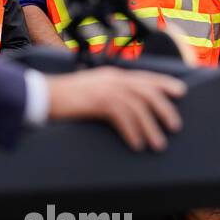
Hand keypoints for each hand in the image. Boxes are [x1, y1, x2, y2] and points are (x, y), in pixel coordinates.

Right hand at [46, 67, 185, 151]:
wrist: (39, 96)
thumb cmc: (62, 99)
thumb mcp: (89, 91)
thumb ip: (107, 95)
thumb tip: (124, 110)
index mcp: (111, 75)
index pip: (144, 77)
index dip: (164, 83)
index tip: (181, 92)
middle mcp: (111, 79)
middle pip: (146, 90)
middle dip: (164, 108)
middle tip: (175, 127)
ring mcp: (104, 88)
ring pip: (137, 106)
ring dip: (150, 127)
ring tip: (158, 145)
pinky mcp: (97, 101)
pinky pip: (122, 117)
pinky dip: (132, 132)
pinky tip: (136, 144)